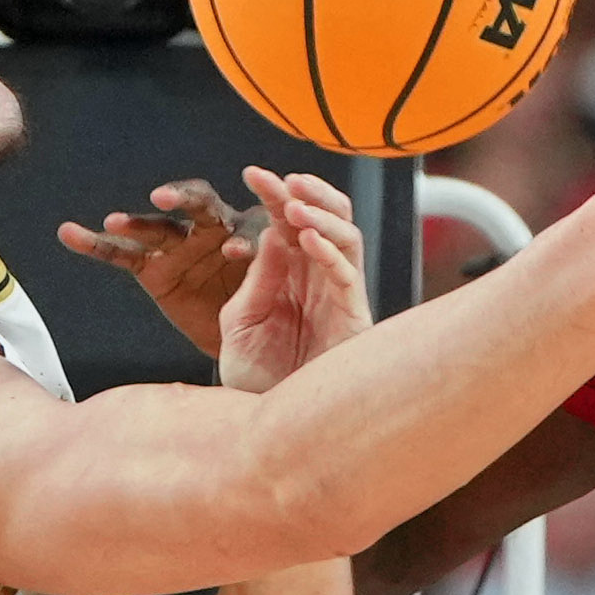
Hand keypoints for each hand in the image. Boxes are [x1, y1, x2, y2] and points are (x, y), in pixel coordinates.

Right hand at [59, 178, 266, 358]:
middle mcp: (211, 230)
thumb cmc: (270, 307)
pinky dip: (95, 243)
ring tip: (115, 222)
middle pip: (198, 204)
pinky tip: (69, 233)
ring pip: (155, 228)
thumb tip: (279, 241)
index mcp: (249, 229)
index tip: (234, 252)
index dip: (238, 230)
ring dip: (135, 223)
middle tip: (165, 198)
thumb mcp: (277, 290)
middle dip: (182, 198)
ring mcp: (179, 247)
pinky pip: (121, 253)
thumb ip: (275, 264)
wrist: (245, 342)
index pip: (247, 218)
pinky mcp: (153, 268)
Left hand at [216, 169, 370, 392]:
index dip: (275, 194)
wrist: (266, 422)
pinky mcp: (352, 317)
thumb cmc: (253, 373)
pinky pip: (348, 275)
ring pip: (347, 237)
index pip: (288, 222)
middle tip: (287, 180)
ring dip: (322, 216)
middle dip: (312, 192)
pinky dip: (329, 251)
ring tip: (294, 209)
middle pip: (329, 217)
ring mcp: (338, 295)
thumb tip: (272, 232)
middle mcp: (317, 277)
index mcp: (289, 272)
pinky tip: (306, 238)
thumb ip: (258, 279)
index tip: (253, 172)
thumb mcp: (241, 319)